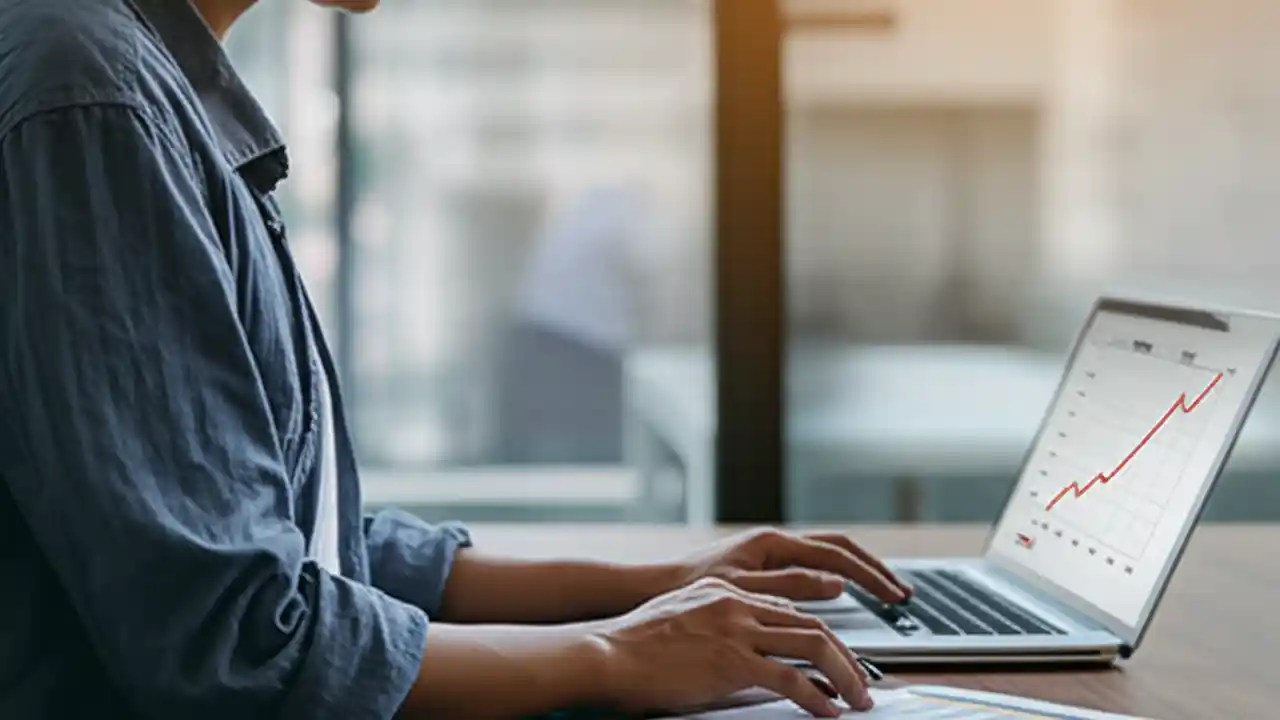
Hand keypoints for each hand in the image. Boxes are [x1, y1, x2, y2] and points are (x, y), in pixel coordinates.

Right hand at [593, 578, 873, 716]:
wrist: (606, 654)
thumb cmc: (633, 647)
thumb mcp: (683, 622)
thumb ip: (717, 628)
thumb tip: (743, 656)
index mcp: (726, 592)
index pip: (789, 609)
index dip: (820, 635)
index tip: (836, 658)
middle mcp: (737, 603)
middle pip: (812, 622)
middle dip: (845, 656)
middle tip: (860, 683)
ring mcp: (736, 630)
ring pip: (814, 644)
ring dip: (845, 675)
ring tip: (858, 699)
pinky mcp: (733, 661)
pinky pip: (792, 679)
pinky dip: (818, 698)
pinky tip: (828, 712)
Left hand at [675, 528, 911, 603]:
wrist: (655, 589)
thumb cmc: (691, 589)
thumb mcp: (742, 591)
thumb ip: (790, 587)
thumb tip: (838, 584)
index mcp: (772, 543)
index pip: (837, 555)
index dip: (871, 576)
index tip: (895, 596)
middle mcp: (774, 542)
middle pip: (839, 548)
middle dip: (874, 569)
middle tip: (902, 594)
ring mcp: (770, 553)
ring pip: (827, 556)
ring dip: (858, 572)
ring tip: (884, 594)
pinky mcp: (763, 566)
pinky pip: (811, 568)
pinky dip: (837, 578)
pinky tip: (846, 596)